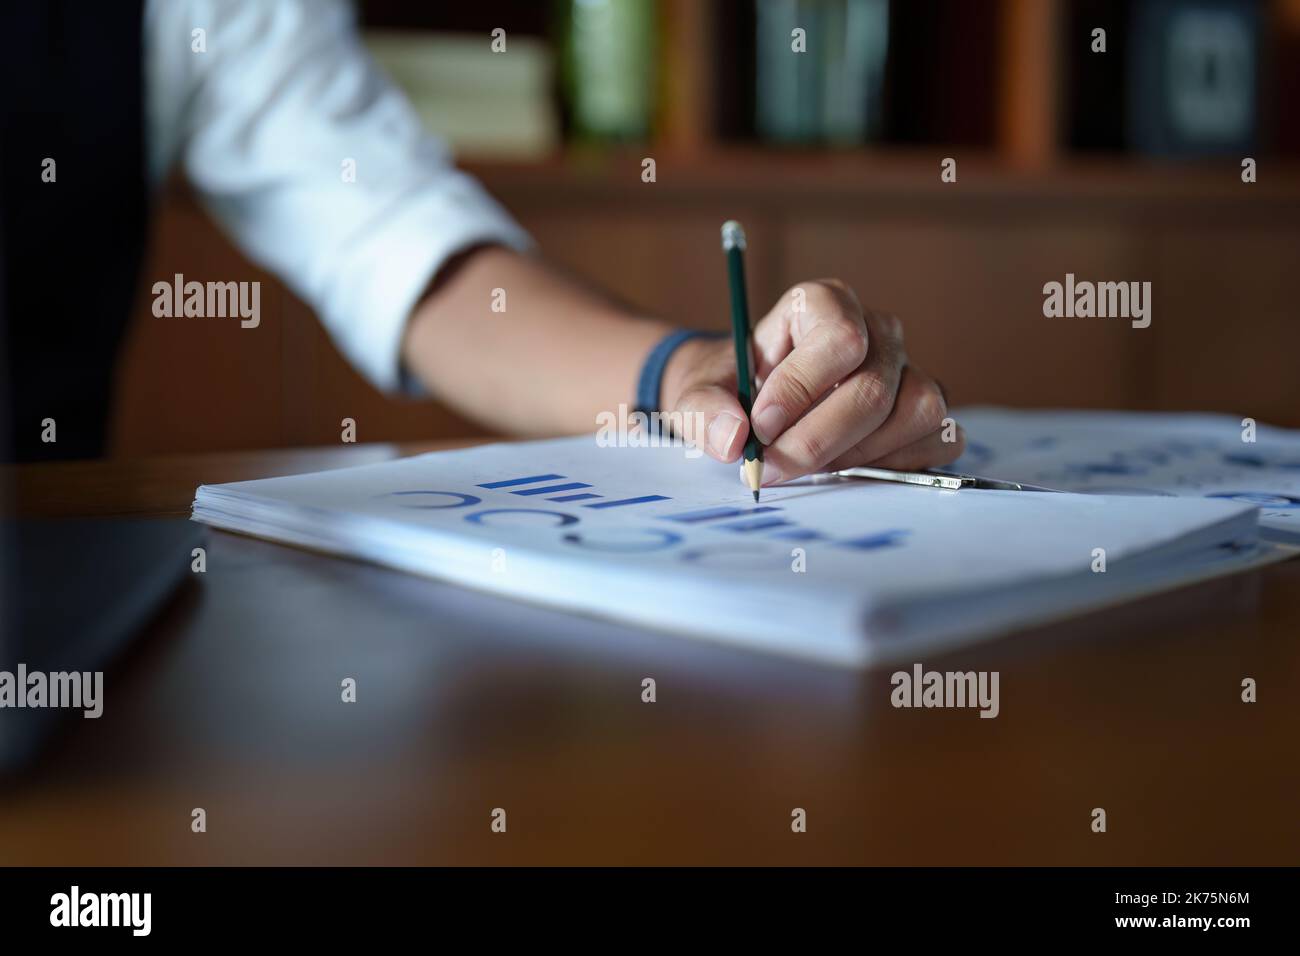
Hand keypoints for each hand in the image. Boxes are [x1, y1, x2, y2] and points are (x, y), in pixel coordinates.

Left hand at [661, 280, 963, 484]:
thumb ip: (703, 410)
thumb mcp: (697, 393)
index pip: (838, 342)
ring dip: (855, 454)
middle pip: (873, 389)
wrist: (750, 404)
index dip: (801, 391)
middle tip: (773, 467)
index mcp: (823, 303)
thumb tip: (732, 439)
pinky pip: (935, 439)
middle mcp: (876, 329)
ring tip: (807, 463)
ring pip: (913, 413)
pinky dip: (892, 463)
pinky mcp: (921, 408)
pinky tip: (845, 467)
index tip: (760, 427)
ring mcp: (907, 368)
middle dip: (818, 440)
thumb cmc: (730, 389)